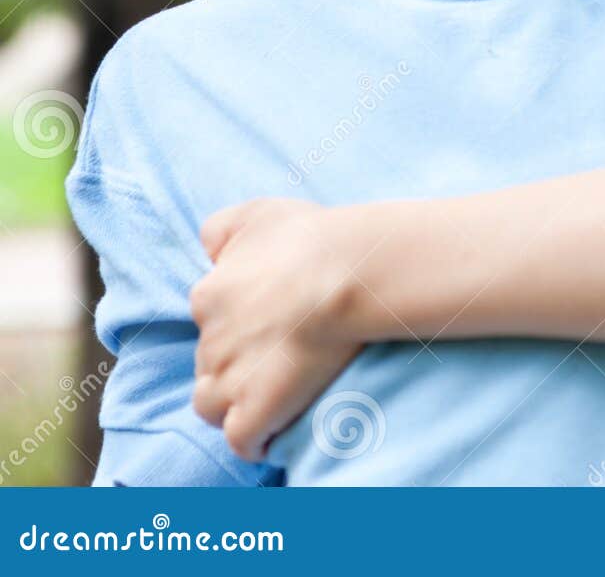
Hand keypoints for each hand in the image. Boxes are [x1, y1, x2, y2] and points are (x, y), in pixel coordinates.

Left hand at [190, 198, 361, 460]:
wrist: (345, 274)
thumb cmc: (310, 239)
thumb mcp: (256, 213)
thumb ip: (221, 229)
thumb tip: (211, 252)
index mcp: (210, 296)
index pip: (209, 320)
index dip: (237, 324)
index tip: (269, 323)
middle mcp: (210, 341)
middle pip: (209, 363)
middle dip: (234, 364)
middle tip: (277, 357)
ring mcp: (230, 380)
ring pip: (211, 405)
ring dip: (233, 404)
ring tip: (267, 398)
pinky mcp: (255, 411)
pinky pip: (241, 440)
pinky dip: (253, 441)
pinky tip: (273, 434)